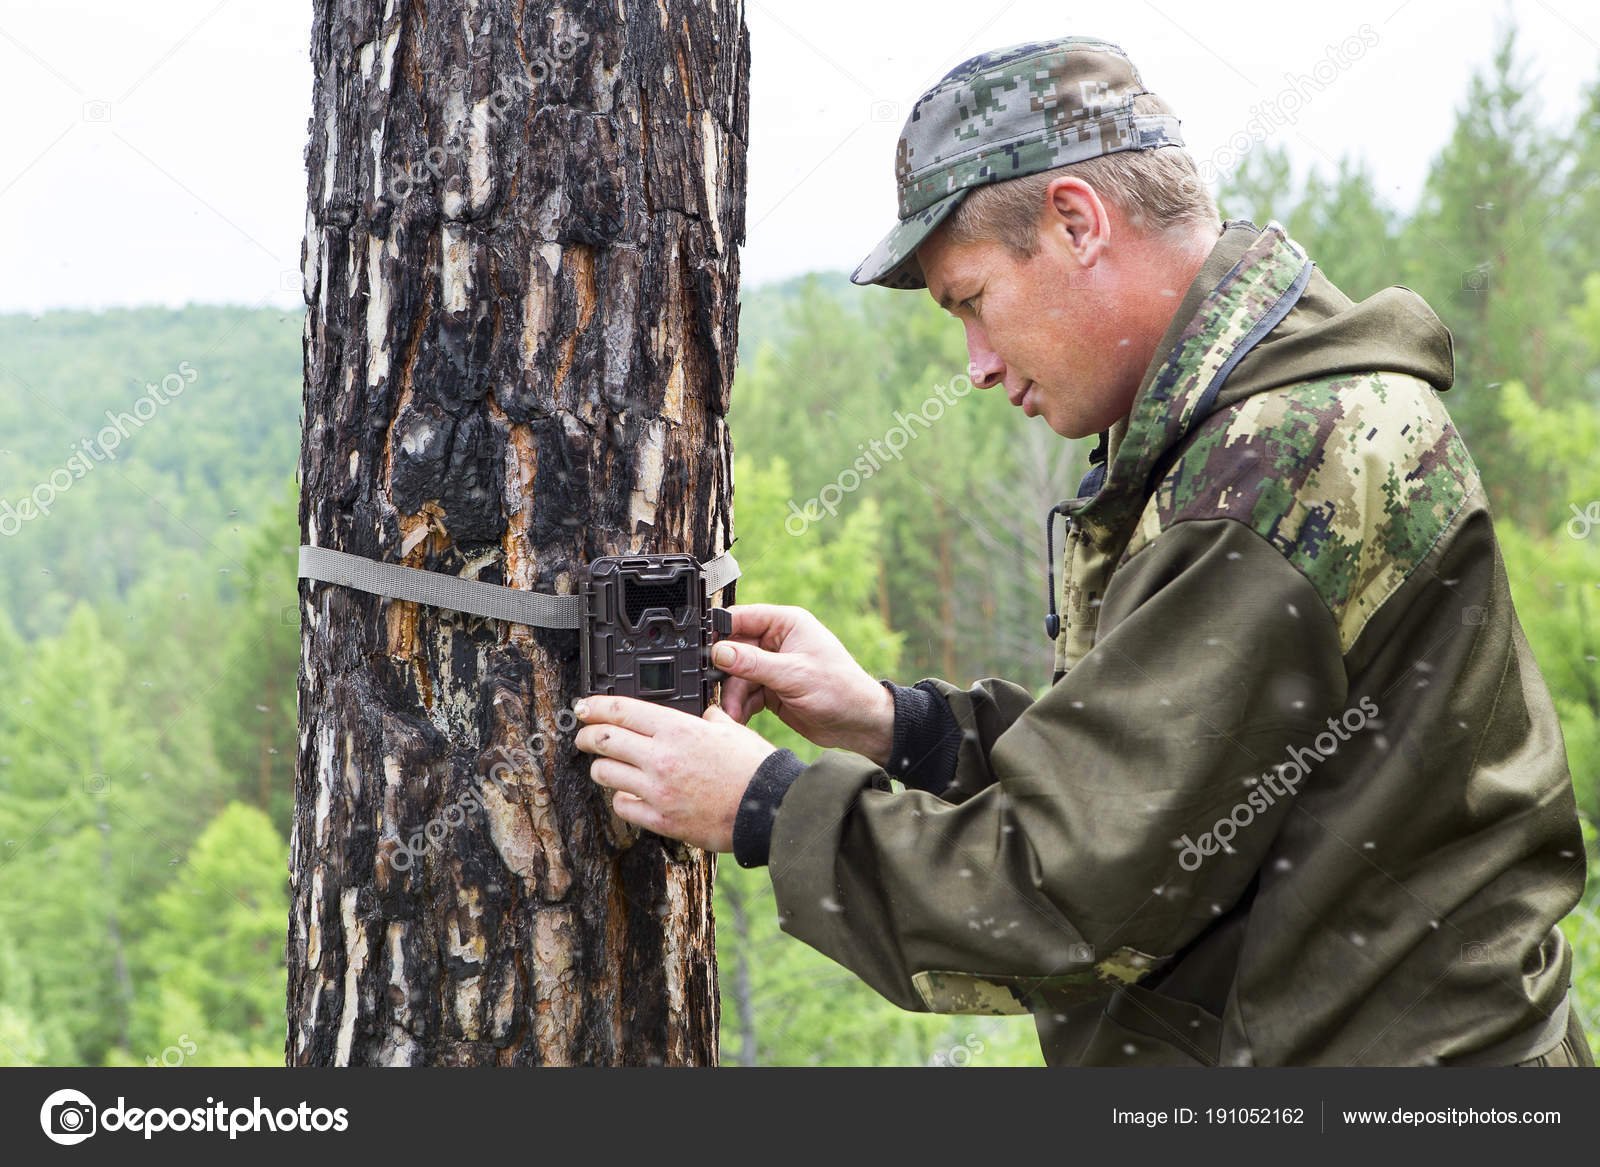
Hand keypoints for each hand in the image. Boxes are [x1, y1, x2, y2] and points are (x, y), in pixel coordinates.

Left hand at [573, 695, 776, 852]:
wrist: (769, 808)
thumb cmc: (754, 768)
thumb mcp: (731, 729)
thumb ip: (708, 717)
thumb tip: (701, 713)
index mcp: (677, 729)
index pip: (620, 710)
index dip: (594, 706)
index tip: (583, 707)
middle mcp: (661, 757)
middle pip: (603, 739)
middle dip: (586, 736)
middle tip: (584, 736)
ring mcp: (658, 790)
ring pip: (605, 773)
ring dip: (601, 767)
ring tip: (606, 765)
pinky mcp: (660, 819)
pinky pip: (622, 806)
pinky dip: (621, 798)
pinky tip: (629, 793)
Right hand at [713, 603, 894, 766]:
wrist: (857, 723)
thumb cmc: (840, 689)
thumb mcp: (793, 674)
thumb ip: (753, 664)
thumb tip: (719, 652)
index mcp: (786, 623)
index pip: (742, 618)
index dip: (720, 633)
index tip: (704, 652)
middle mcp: (778, 642)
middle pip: (735, 651)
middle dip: (726, 675)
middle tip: (720, 693)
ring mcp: (774, 666)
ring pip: (738, 676)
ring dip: (732, 696)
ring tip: (732, 714)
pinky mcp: (772, 689)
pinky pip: (746, 694)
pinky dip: (740, 707)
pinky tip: (738, 718)